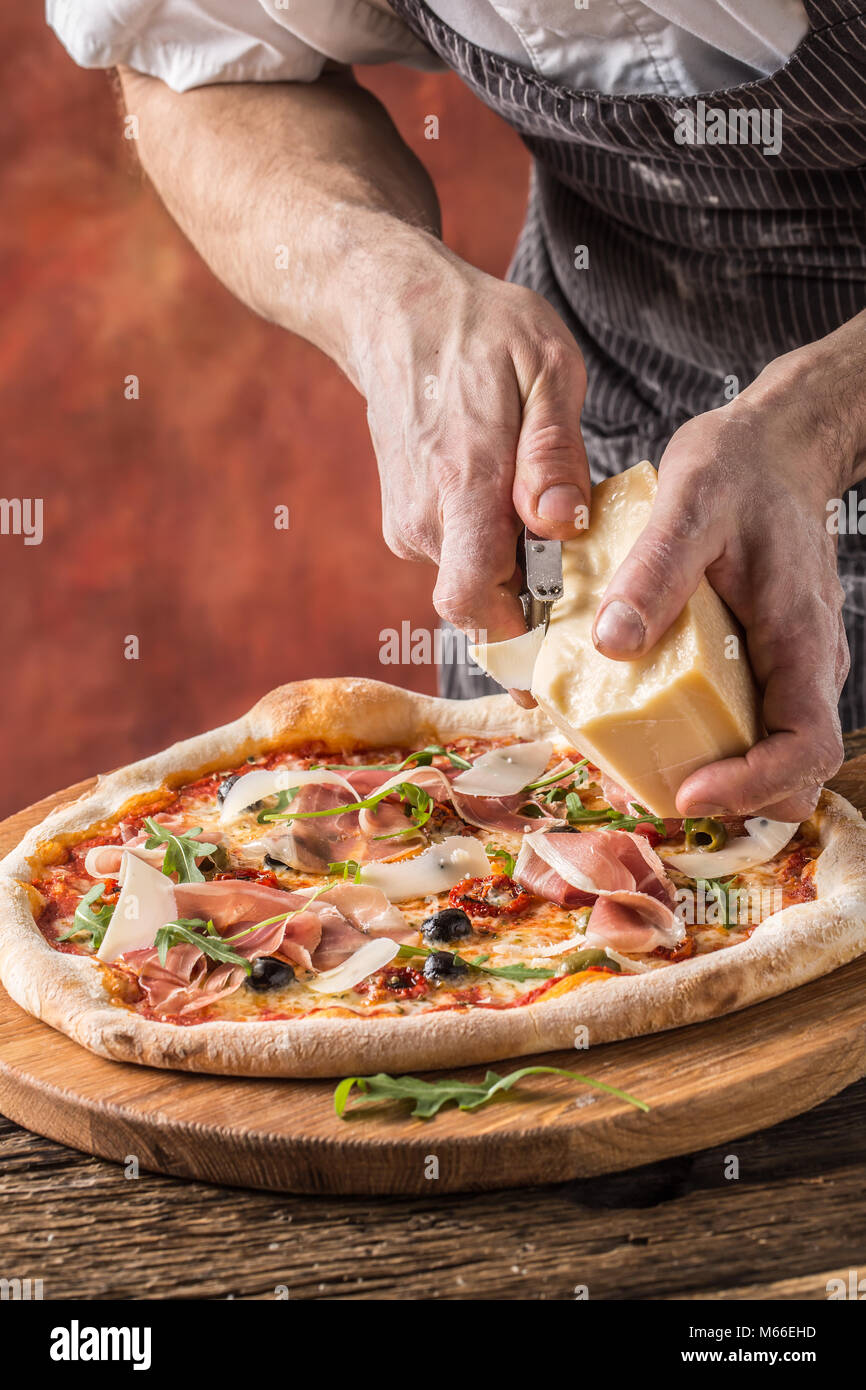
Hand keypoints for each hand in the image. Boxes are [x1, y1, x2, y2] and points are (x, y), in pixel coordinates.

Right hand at [351, 235, 590, 652]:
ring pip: (475, 581)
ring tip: (548, 519)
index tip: (557, 656)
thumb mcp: (546, 368)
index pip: (472, 600)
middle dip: (533, 605)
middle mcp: (424, 520)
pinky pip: (459, 558)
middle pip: (484, 604)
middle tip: (583, 581)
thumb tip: (561, 525)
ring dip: (517, 571)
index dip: (515, 641)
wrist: (395, 315)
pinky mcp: (405, 524)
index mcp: (462, 485)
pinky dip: (493, 550)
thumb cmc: (480, 331)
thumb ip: (555, 453)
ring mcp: (408, 525)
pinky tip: (514, 506)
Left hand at [591, 334, 863, 819]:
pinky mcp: (763, 662)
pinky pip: (745, 721)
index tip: (689, 792)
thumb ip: (655, 572)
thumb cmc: (740, 470)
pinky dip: (707, 741)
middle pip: (789, 771)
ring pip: (767, 753)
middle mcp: (804, 666)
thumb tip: (614, 642)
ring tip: (641, 765)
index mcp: (799, 638)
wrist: (772, 447)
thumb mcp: (688, 503)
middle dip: (729, 797)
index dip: (753, 784)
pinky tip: (650, 725)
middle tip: (651, 788)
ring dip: (715, 775)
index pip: (805, 746)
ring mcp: (787, 668)